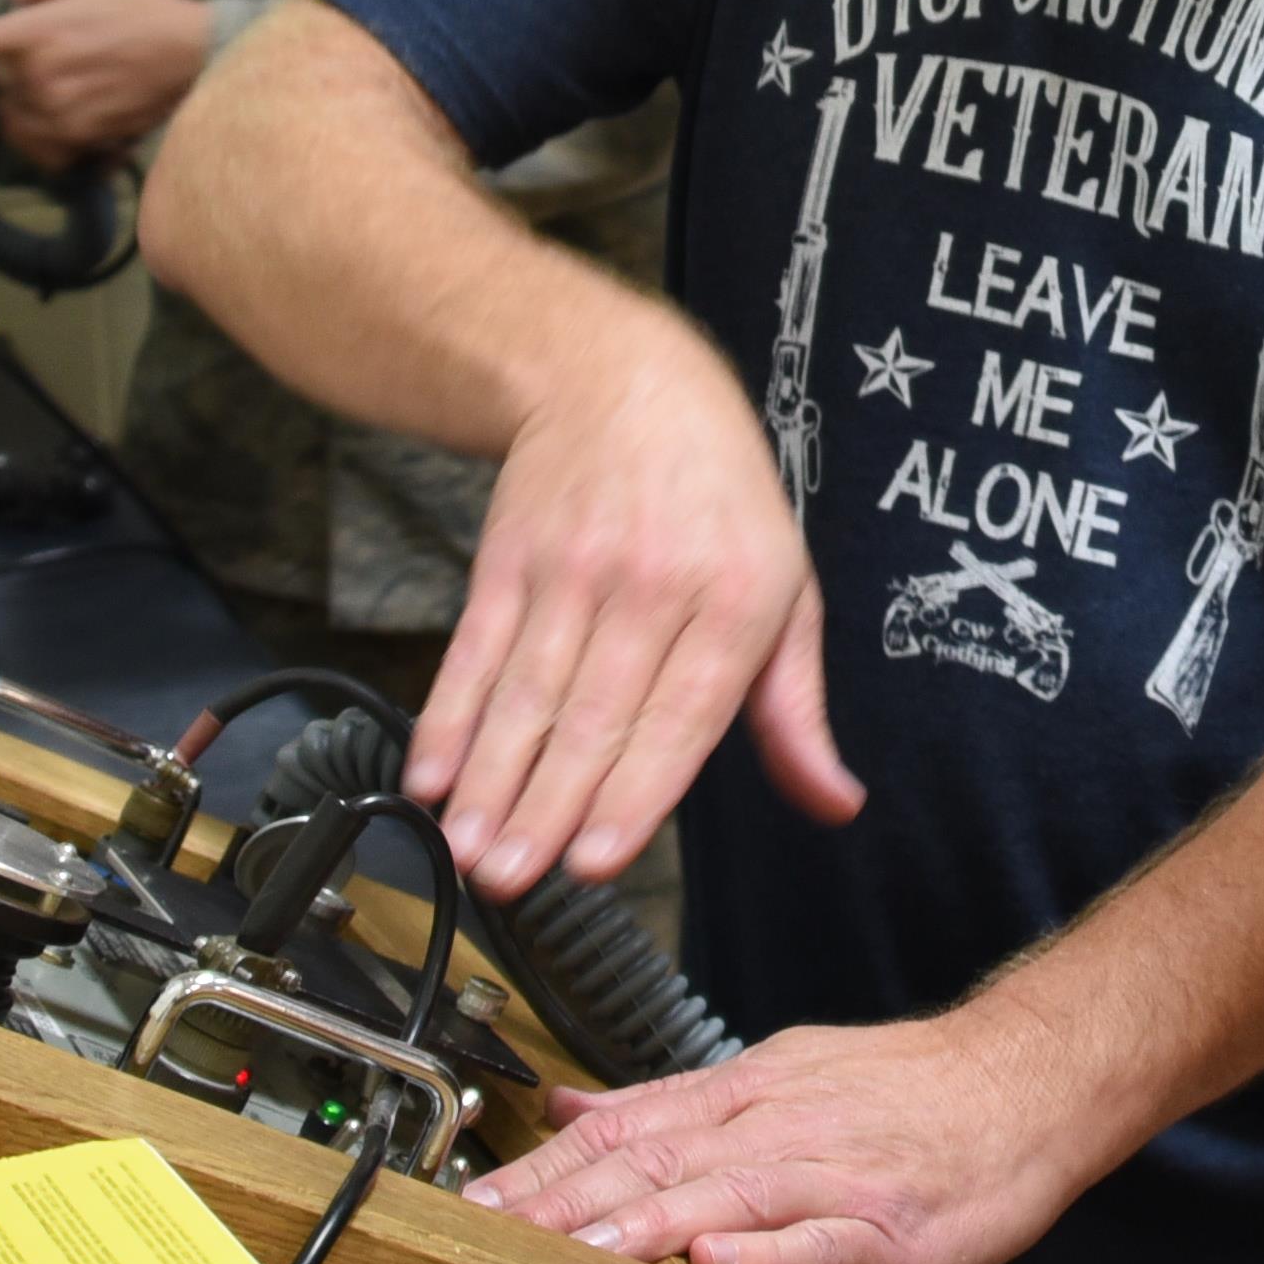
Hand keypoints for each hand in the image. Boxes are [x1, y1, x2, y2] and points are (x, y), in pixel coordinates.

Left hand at [0, 0, 213, 171]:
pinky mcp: (81, 139)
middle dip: (15, 71)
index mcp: (35, 31)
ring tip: (62, 92)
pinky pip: (42, 147)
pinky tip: (64, 126)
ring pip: (16, 117)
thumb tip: (14, 5)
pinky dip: (45, 139)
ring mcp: (58, 111)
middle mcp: (38, 75)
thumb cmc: (147, 8)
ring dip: (28, 106)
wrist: (197, 53)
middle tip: (59, 55)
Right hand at [411, 318, 864, 894]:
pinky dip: (449, 718)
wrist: (625, 382)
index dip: (634, 791)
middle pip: (594, 714)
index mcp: (736, 601)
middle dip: (548, 808)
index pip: (682, 714)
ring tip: (467, 850)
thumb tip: (834, 802)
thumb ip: (798, 709)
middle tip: (514, 882)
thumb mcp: (789, 586)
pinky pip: (475, 650)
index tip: (597, 862)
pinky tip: (429, 775)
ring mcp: (573, 570)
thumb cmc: (721, 502)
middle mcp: (654, 586)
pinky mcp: (509, 559)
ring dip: (492, 781)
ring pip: (528, 693)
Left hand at [464, 1008, 1102, 1263]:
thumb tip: (568, 1105)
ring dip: (651, 1223)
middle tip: (494, 1231)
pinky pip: (823, 1237)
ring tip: (586, 1249)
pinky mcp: (892, 1220)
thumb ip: (670, 1099)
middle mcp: (781, 1124)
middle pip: (659, 1158)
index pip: (627, 1125)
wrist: (1028, 1079)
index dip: (546, 1165)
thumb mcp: (778, 1071)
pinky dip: (771, 1250)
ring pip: (730, 1193)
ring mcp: (837, 1171)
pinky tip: (724, 1262)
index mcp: (747, 1092)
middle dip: (569, 1200)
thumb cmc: (904, 1088)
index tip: (474, 1200)